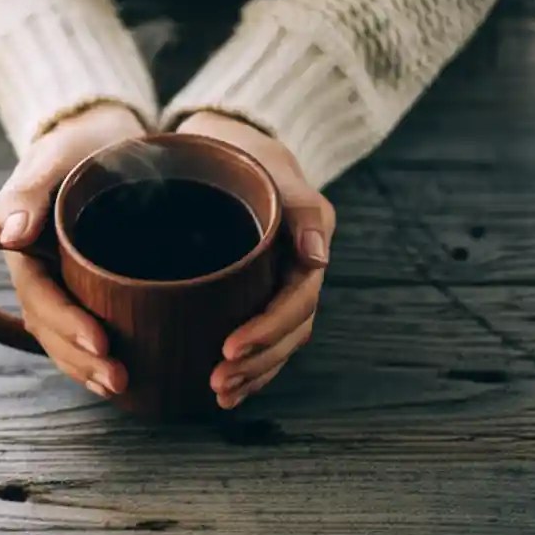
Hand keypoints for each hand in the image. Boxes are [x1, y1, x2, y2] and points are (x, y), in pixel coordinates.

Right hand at [0, 103, 144, 398]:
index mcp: (25, 250)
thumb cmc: (78, 144)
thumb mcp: (54, 155)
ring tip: (123, 387)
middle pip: (51, 329)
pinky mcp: (90, 289)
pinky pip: (87, 330)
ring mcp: (64, 285)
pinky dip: (98, 357)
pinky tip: (128, 377)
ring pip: (65, 340)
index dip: (67, 325)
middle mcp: (40, 274)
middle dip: (81, 359)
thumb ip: (30, 191)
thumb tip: (11, 234)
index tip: (102, 342)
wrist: (105, 139)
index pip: (41, 298)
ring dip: (88, 369)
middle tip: (120, 378)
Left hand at [176, 111, 335, 409]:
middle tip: (217, 379)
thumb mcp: (271, 165)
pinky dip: (249, 370)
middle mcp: (297, 272)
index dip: (267, 329)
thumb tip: (317, 254)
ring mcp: (277, 286)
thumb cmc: (245, 151)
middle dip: (258, 363)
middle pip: (290, 332)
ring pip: (278, 344)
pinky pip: (262, 341)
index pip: (297, 302)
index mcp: (307, 246)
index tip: (230, 346)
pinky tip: (224, 392)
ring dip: (254, 374)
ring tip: (219, 392)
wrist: (224, 142)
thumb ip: (299, 204)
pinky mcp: (254, 295)